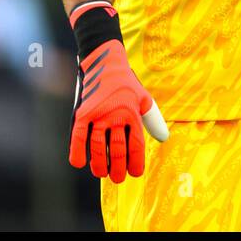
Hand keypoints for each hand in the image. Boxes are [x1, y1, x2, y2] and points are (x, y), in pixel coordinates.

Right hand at [68, 4, 168, 181]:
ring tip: (101, 174)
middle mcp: (116, 116)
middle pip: (116, 150)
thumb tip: (164, 139)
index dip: (136, 162)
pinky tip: (78, 163)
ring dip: (99, 164)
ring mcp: (98, 114)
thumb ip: (153, 119)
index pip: (136, 145)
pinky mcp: (83, 112)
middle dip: (117, 168)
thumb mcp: (143, 97)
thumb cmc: (125, 83)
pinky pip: (78, 136)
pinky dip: (77, 151)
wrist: (104, 61)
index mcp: (132, 114)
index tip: (135, 173)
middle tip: (117, 178)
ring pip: (97, 147)